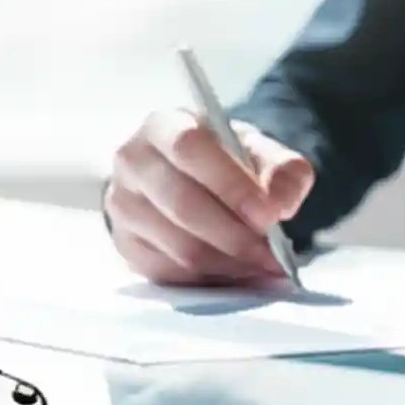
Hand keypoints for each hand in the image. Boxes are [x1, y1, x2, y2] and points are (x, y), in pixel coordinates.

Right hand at [105, 109, 314, 283]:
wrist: (183, 176)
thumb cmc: (221, 159)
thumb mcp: (256, 150)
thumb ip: (281, 169)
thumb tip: (280, 205)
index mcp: (164, 125)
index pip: (190, 148)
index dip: (231, 185)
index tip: (269, 215)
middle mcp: (133, 162)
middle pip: (183, 205)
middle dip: (237, 236)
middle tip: (274, 254)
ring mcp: (123, 206)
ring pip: (180, 247)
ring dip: (230, 263)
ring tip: (262, 265)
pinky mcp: (126, 245)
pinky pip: (172, 273)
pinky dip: (212, 278)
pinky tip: (238, 272)